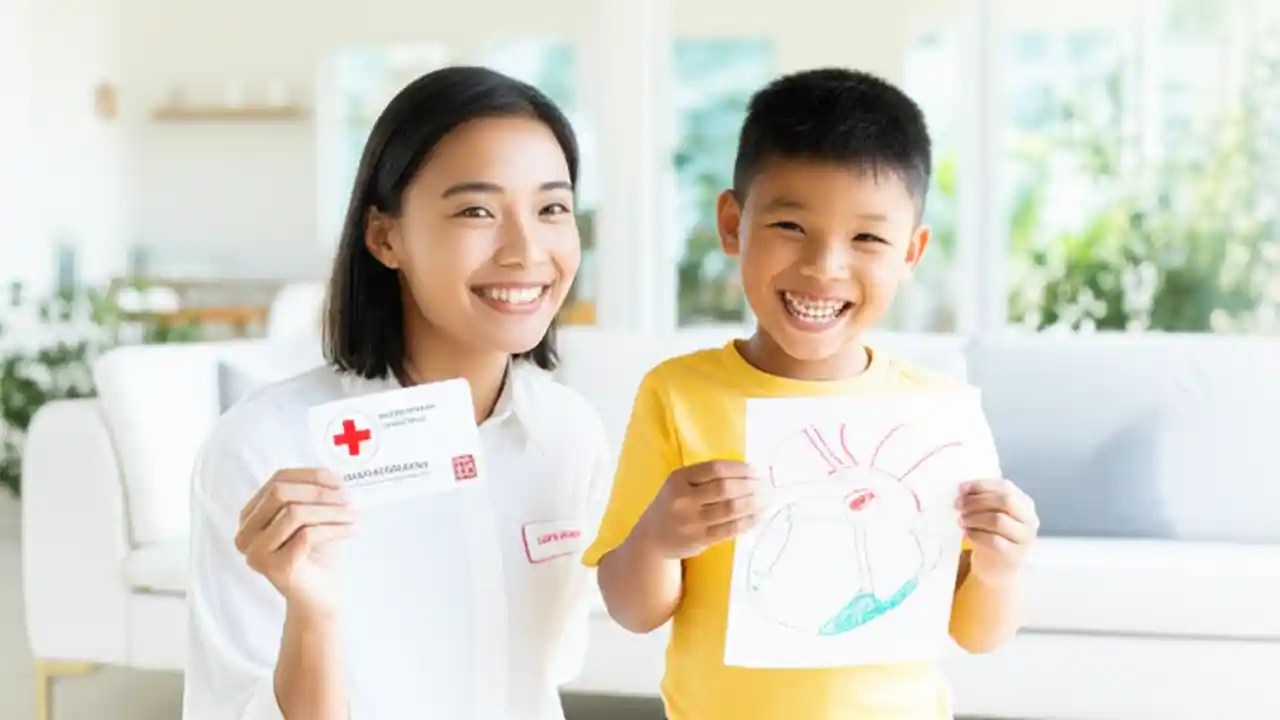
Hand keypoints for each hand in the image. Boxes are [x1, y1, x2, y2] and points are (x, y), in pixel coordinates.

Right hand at [234, 468, 355, 614]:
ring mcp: (256, 553)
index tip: (340, 482)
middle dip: (319, 492)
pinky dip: (334, 529)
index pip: (278, 479)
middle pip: (280, 493)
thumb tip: (332, 475)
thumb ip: (316, 492)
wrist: (320, 595)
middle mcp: (246, 534)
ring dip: (330, 511)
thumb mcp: (316, 515)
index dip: (311, 476)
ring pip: (294, 514)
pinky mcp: (273, 568)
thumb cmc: (317, 553)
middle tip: (347, 498)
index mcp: (251, 515)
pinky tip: (350, 530)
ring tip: (353, 515)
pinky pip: (306, 536)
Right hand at [634, 460, 762, 559]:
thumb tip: (749, 473)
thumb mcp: (680, 484)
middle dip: (751, 486)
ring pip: (730, 509)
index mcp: (678, 478)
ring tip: (766, 500)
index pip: (716, 468)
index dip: (740, 469)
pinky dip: (748, 521)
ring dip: (754, 503)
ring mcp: (690, 521)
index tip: (756, 471)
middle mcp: (682, 498)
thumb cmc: (673, 505)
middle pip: (725, 488)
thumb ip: (706, 477)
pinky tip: (758, 516)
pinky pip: (730, 529)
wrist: (652, 538)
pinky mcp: (699, 539)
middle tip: (767, 486)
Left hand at [957, 478, 1037, 584]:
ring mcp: (1025, 539)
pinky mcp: (1015, 556)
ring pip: (999, 520)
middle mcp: (1030, 520)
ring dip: (975, 517)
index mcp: (1025, 503)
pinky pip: (994, 541)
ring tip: (961, 520)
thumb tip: (962, 489)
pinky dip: (976, 534)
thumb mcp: (991, 514)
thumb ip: (982, 500)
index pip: (1006, 487)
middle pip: (1005, 501)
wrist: (998, 568)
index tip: (961, 488)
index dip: (982, 485)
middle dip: (977, 501)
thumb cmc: (992, 535)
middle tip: (958, 505)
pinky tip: (967, 533)